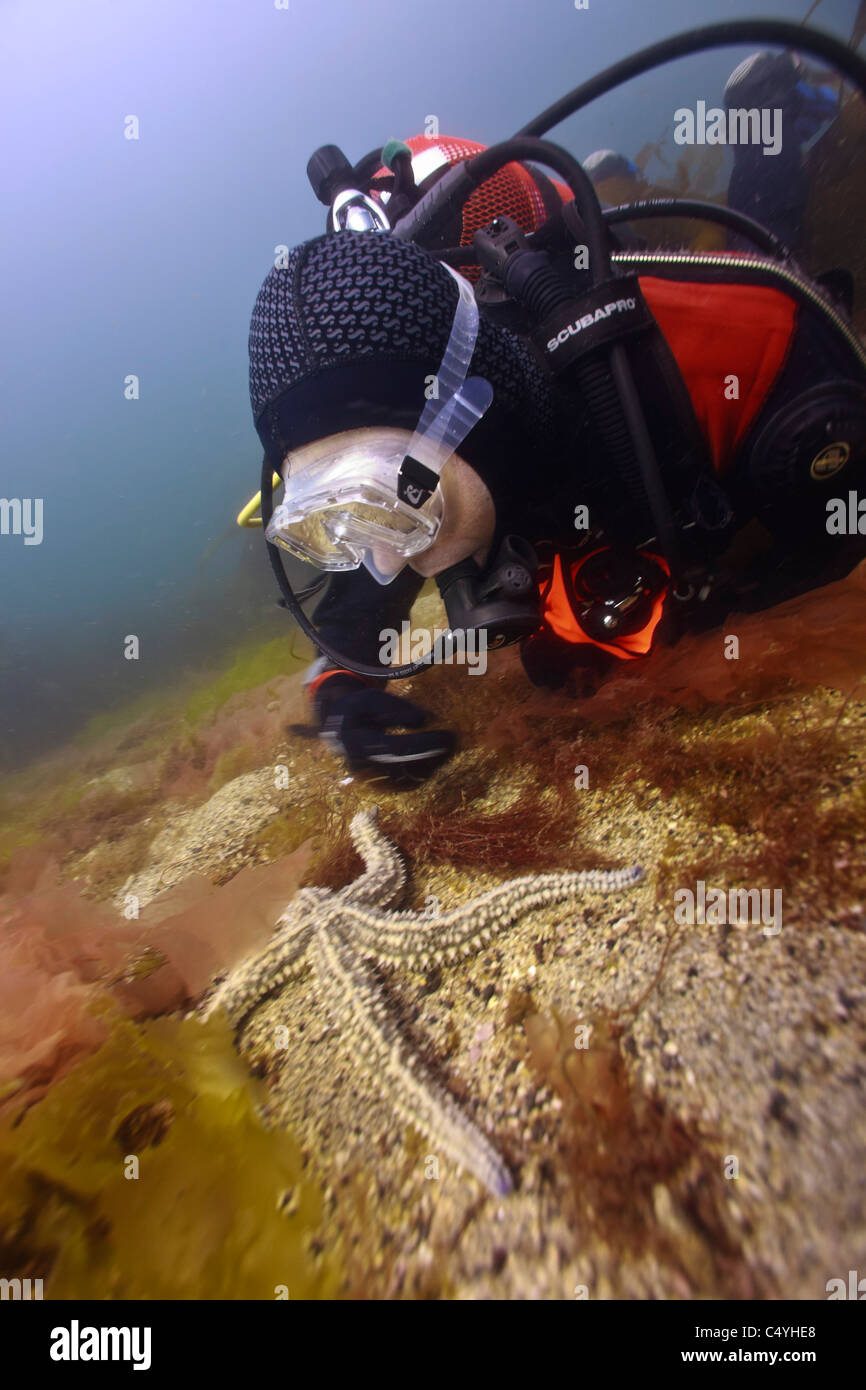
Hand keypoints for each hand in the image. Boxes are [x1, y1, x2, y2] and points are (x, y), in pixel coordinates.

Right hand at [315, 676, 455, 782]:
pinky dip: (423, 773)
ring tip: (448, 748)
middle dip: (432, 757)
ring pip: (406, 781)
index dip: (424, 743)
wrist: (337, 729)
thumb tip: (423, 720)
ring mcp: (369, 779)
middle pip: (404, 768)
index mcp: (356, 742)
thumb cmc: (358, 710)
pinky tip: (438, 758)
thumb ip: (396, 708)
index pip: (396, 748)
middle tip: (452, 742)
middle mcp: (360, 766)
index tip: (447, 735)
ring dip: (431, 767)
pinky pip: (405, 785)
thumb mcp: (372, 698)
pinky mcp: (377, 786)